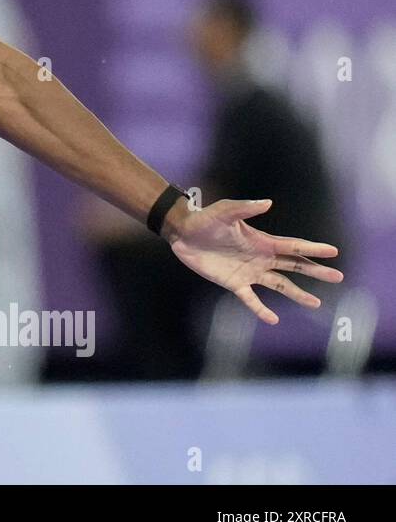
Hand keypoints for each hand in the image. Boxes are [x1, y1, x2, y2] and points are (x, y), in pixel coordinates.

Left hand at [167, 198, 341, 323]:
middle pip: (294, 266)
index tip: (334, 252)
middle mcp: (260, 257)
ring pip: (279, 285)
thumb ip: (246, 208)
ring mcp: (249, 271)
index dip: (313, 249)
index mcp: (262, 241)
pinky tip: (273, 319)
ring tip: (316, 303)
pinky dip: (261, 309)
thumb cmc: (205, 220)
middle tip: (338, 277)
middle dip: (315, 271)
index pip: (293, 246)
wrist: (183, 234)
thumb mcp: (225, 211)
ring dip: (297, 293)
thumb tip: (268, 202)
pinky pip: (251, 299)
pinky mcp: (234, 283)